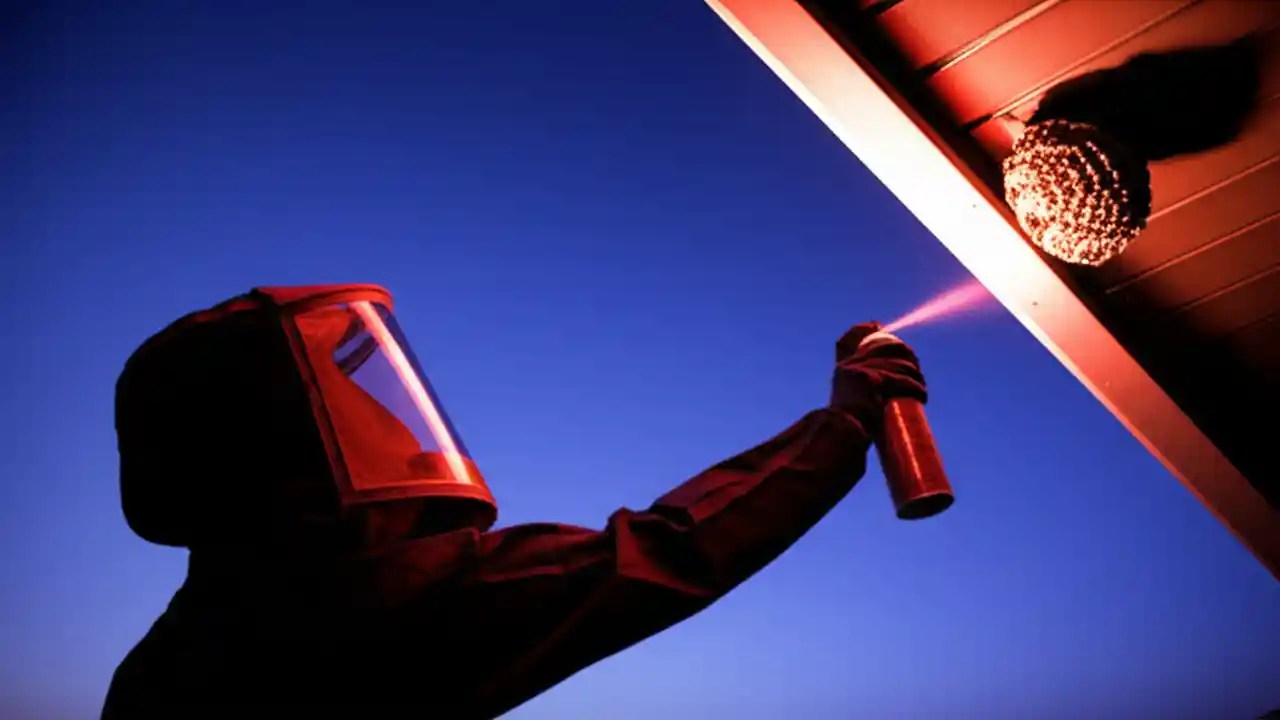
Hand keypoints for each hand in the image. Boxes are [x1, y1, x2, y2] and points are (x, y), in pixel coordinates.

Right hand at [830, 322, 926, 436]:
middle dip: (905, 353)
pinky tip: (922, 395)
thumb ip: (856, 390)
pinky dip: (916, 388)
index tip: (888, 335)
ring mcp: (862, 371)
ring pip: (899, 364)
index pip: (858, 339)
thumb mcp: (846, 401)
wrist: (840, 435)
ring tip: (920, 387)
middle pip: (886, 347)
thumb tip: (873, 397)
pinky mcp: (873, 381)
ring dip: (915, 375)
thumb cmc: (846, 425)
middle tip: (916, 368)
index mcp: (845, 368)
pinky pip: (903, 380)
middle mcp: (851, 365)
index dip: (874, 334)